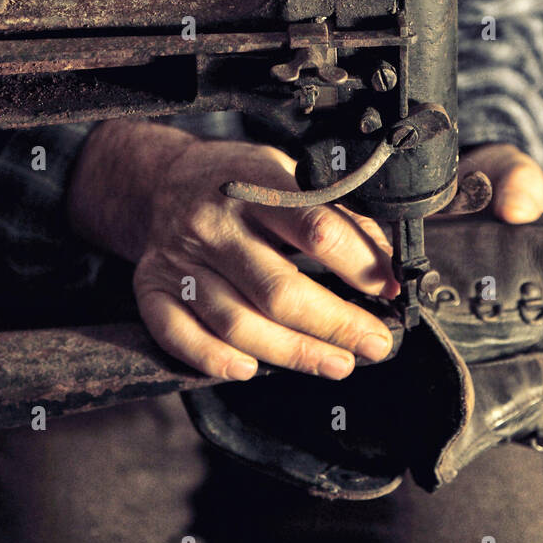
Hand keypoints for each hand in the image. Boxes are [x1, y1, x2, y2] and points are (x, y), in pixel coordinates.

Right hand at [68, 120, 400, 381]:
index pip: (316, 229)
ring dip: (292, 353)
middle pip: (279, 290)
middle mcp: (214, 225)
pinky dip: (214, 359)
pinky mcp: (152, 288)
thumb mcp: (286, 171)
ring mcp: (180, 260)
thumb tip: (385, 261)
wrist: (160, 178)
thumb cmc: (237, 179)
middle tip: (374, 344)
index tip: (390, 288)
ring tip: (337, 364)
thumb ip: (333, 212)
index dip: (360, 265)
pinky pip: (179, 335)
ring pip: (237, 322)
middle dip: (335, 324)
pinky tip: (250, 370)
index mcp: (255, 187)